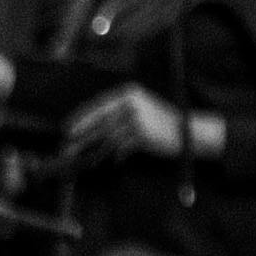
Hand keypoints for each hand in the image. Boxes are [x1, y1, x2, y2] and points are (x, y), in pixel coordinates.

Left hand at [63, 87, 194, 167]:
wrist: (189, 133)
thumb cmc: (162, 125)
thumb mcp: (141, 112)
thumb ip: (119, 116)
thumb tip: (92, 128)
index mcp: (129, 94)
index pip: (99, 105)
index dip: (82, 117)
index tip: (67, 127)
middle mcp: (131, 103)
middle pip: (99, 120)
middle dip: (82, 133)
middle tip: (67, 144)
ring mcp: (136, 117)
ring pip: (107, 135)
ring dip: (92, 148)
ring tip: (79, 156)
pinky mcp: (142, 133)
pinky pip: (121, 146)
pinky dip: (114, 155)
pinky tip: (111, 161)